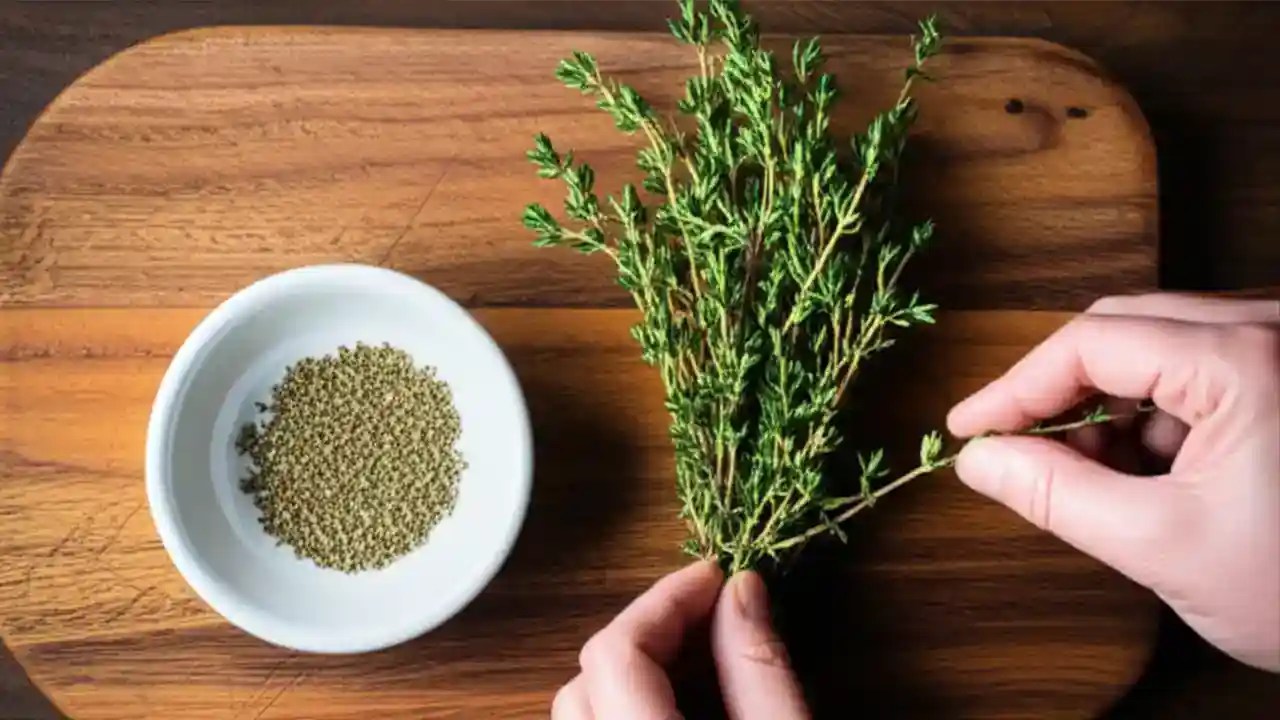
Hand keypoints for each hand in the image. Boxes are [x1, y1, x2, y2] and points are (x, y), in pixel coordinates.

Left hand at [552, 560, 809, 718]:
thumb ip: (760, 668)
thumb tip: (742, 588)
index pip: (616, 653)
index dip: (665, 602)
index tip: (716, 578)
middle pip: (583, 681)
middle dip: (645, 634)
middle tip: (711, 616)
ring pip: (585, 714)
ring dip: (632, 674)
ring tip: (700, 660)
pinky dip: (627, 707)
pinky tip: (685, 708)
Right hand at [947, 293, 1278, 671]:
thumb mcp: (1163, 545)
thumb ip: (1057, 494)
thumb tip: (981, 458)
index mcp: (1245, 359)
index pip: (1091, 344)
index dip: (1016, 386)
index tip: (969, 427)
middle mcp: (1272, 329)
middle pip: (1122, 330)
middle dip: (1060, 393)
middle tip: (1013, 446)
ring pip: (1157, 348)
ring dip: (1107, 407)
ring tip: (1088, 477)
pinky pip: (1197, 370)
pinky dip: (1155, 417)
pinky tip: (1146, 474)